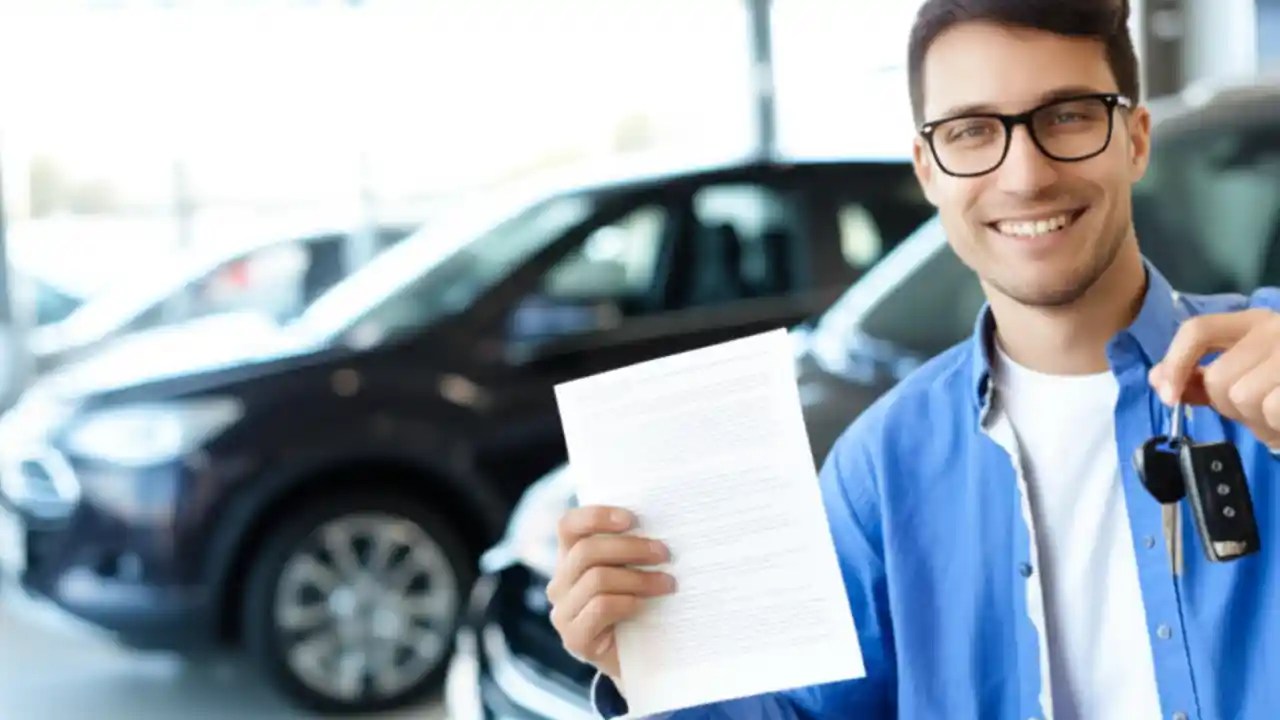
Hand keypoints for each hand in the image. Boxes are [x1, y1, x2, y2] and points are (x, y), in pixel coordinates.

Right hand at [545, 505, 675, 688]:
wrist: (641, 660)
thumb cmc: (640, 607)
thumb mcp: (630, 572)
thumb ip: (630, 550)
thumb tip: (660, 524)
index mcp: (569, 558)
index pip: (569, 525)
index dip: (597, 517)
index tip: (633, 519)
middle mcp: (559, 583)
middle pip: (587, 551)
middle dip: (631, 548)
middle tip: (665, 553)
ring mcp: (563, 613)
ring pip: (597, 579)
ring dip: (639, 578)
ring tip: (667, 582)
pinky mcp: (574, 639)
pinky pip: (600, 608)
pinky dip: (628, 602)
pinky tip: (645, 605)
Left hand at [1149, 308, 1279, 446]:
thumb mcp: (1250, 375)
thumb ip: (1203, 376)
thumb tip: (1159, 380)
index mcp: (1255, 323)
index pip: (1197, 330)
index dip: (1175, 363)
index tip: (1168, 397)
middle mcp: (1276, 328)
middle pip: (1219, 379)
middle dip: (1232, 410)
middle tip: (1261, 415)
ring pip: (1243, 398)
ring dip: (1259, 424)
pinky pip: (1272, 410)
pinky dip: (1278, 428)